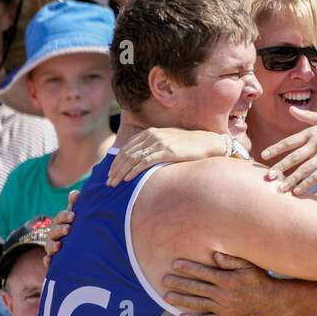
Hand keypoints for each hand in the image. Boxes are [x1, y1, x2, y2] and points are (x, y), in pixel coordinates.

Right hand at [45, 190, 78, 262]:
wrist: (77, 248)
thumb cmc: (76, 228)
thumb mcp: (77, 216)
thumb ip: (76, 204)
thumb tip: (75, 194)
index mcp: (62, 222)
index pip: (62, 217)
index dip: (66, 216)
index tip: (73, 216)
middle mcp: (55, 233)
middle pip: (55, 230)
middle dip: (61, 229)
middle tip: (68, 229)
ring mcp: (52, 245)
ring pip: (50, 244)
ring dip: (53, 245)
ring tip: (59, 246)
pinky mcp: (52, 258)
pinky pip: (48, 259)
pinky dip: (47, 261)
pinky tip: (49, 263)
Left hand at [107, 129, 224, 184]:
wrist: (208, 143)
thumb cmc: (190, 146)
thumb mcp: (169, 142)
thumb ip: (155, 148)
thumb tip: (143, 160)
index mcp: (151, 132)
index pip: (128, 147)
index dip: (117, 161)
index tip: (111, 172)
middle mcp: (152, 135)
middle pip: (127, 153)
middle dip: (116, 168)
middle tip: (108, 181)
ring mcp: (159, 142)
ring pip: (133, 158)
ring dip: (121, 172)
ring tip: (114, 183)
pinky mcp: (166, 151)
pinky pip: (145, 162)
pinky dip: (134, 171)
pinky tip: (127, 179)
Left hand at [164, 252, 274, 315]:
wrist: (272, 301)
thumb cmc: (260, 279)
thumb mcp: (248, 265)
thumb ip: (231, 259)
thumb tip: (213, 254)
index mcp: (228, 280)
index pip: (203, 272)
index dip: (188, 268)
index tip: (174, 264)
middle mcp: (224, 294)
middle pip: (197, 288)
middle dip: (179, 283)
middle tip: (163, 280)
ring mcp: (224, 308)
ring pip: (198, 304)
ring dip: (181, 300)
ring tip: (166, 297)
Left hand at [260, 107, 316, 192]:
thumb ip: (307, 117)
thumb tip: (291, 109)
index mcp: (312, 132)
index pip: (289, 141)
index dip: (276, 149)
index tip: (263, 156)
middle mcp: (316, 143)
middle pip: (293, 157)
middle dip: (279, 167)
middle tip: (267, 176)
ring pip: (303, 169)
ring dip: (290, 180)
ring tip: (280, 188)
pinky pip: (316, 176)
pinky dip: (306, 184)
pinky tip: (297, 192)